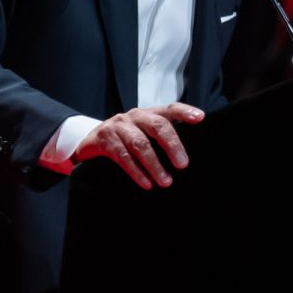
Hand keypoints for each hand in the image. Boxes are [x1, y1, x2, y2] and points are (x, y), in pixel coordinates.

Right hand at [72, 103, 202, 189]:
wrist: (91, 141)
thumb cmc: (127, 138)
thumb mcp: (144, 132)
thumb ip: (162, 136)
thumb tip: (186, 156)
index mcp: (149, 113)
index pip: (170, 109)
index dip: (185, 112)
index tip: (200, 118)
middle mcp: (135, 116)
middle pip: (157, 126)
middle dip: (172, 145)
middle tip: (183, 165)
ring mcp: (118, 126)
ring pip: (140, 144)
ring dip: (154, 165)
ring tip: (166, 181)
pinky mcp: (105, 140)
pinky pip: (123, 157)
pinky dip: (137, 172)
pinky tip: (147, 184)